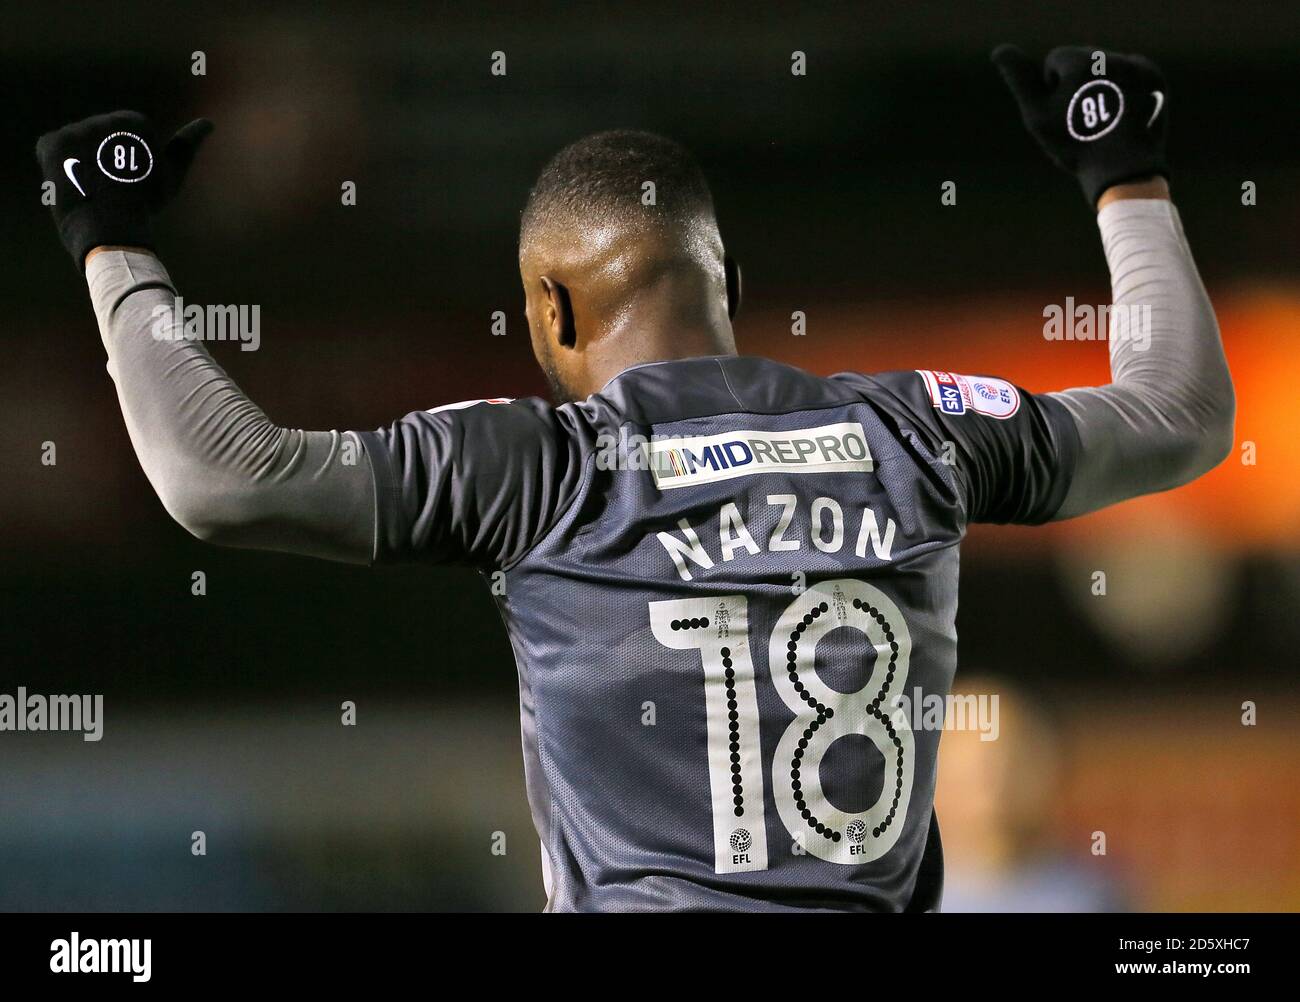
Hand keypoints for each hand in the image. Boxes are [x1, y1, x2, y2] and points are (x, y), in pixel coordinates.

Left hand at [35, 110, 211, 268]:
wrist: (112, 227)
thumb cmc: (146, 203)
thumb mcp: (172, 174)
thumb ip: (187, 144)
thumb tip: (208, 122)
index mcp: (134, 122)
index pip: (129, 137)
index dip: (132, 163)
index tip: (133, 182)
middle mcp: (102, 119)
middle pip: (101, 138)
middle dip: (105, 159)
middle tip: (112, 188)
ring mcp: (74, 129)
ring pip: (78, 144)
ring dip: (83, 162)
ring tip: (92, 188)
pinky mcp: (51, 142)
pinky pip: (53, 149)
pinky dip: (59, 165)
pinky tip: (73, 181)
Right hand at [991, 45, 1167, 206]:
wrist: (1123, 168)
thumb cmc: (1074, 145)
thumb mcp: (1037, 115)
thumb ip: (1019, 79)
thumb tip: (1000, 51)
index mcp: (1081, 60)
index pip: (1055, 60)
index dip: (1053, 90)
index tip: (1064, 115)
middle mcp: (1112, 56)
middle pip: (1083, 61)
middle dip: (1078, 84)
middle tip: (1083, 120)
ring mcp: (1136, 64)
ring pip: (1106, 67)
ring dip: (1100, 85)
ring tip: (1103, 118)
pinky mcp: (1154, 76)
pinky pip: (1130, 73)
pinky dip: (1123, 88)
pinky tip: (1120, 112)